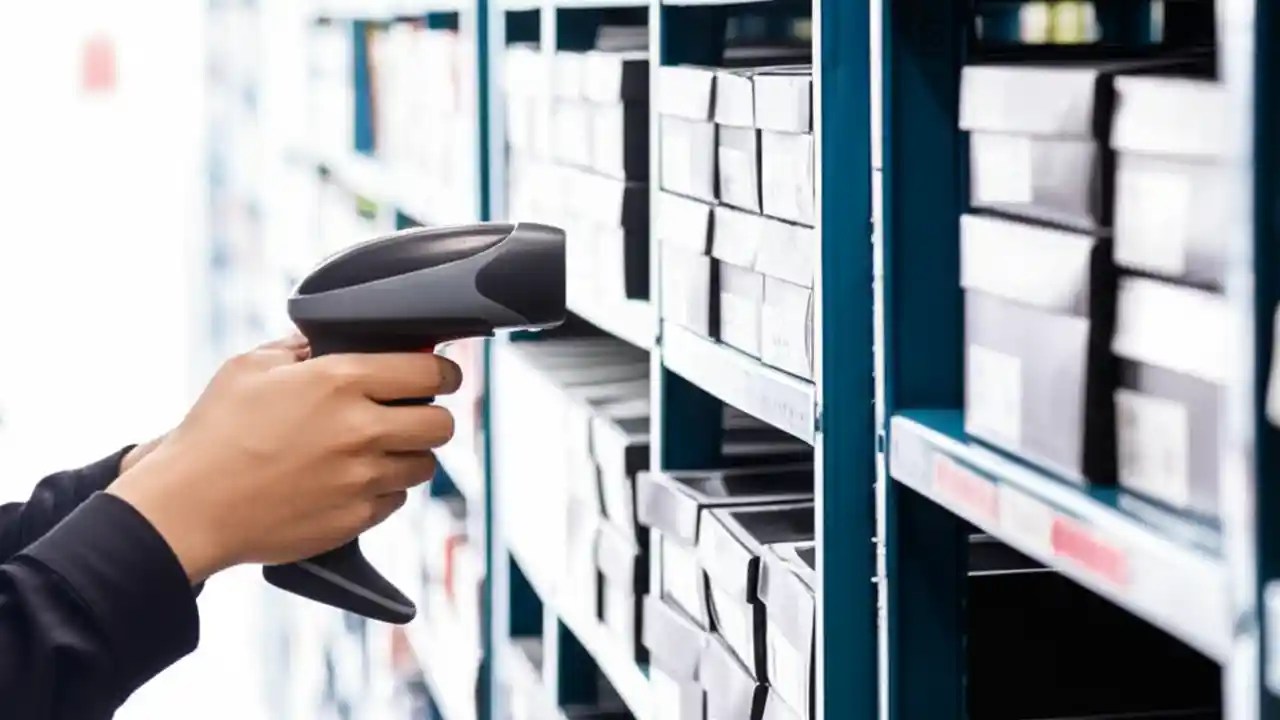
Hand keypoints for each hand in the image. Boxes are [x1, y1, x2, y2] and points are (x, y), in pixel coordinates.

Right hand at [108, 336, 460, 583]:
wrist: (189, 507)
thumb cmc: (214, 433)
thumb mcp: (251, 366)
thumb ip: (303, 347)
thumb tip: (331, 339)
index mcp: (341, 380)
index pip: (429, 370)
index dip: (443, 370)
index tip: (441, 374)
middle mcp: (361, 429)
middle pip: (442, 423)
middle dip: (433, 415)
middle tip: (414, 414)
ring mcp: (361, 478)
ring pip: (424, 464)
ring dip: (409, 455)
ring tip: (379, 450)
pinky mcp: (355, 518)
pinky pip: (395, 500)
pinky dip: (383, 490)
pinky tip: (353, 481)